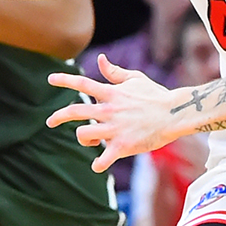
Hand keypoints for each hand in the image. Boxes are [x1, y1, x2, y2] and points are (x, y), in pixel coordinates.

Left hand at [46, 55, 181, 171]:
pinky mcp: (123, 146)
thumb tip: (100, 59)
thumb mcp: (135, 79)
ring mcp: (114, 129)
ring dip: (84, 139)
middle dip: (58, 116)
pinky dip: (98, 164)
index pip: (82, 83)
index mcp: (111, 93)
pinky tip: (98, 165)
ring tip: (93, 140)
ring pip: (84, 135)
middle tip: (50, 122)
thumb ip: (115, 72)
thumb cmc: (156, 96)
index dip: (64, 80)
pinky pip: (102, 159)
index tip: (50, 79)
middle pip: (75, 111)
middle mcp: (109, 110)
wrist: (174, 114)